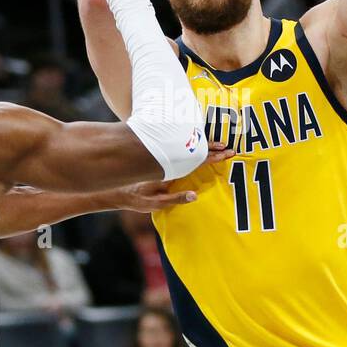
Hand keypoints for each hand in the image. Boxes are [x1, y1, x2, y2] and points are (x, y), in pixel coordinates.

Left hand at [112, 146, 231, 211]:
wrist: (116, 187)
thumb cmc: (135, 198)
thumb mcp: (155, 203)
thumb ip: (175, 199)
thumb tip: (196, 195)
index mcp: (171, 170)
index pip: (197, 161)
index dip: (213, 157)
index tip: (227, 153)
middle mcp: (168, 161)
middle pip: (195, 151)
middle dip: (213, 149)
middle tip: (230, 147)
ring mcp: (165, 159)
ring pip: (187, 147)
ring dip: (204, 145)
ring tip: (220, 143)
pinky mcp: (160, 159)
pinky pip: (179, 148)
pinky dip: (192, 145)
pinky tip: (200, 143)